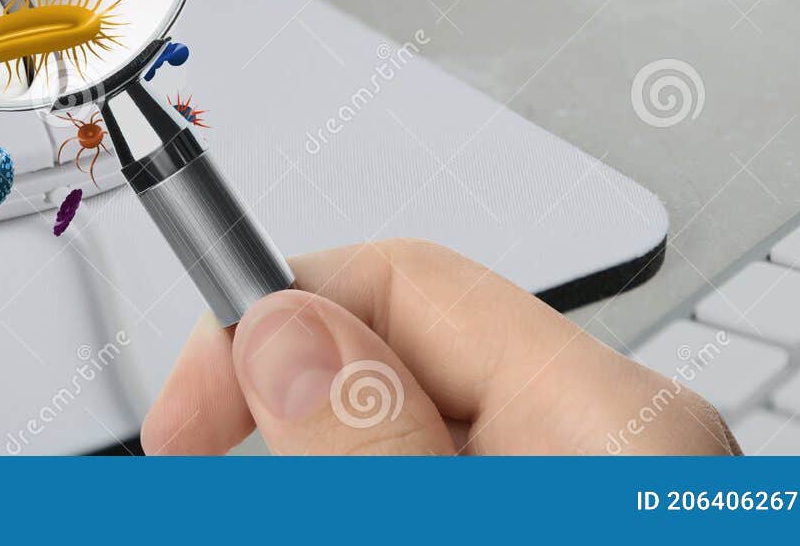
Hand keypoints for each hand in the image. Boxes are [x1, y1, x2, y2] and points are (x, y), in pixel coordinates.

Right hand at [142, 239, 738, 454]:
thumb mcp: (455, 529)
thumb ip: (372, 447)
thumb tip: (284, 329)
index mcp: (610, 418)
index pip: (403, 279)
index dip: (267, 322)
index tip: (183, 416)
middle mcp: (616, 437)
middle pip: (400, 352)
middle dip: (285, 403)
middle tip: (207, 464)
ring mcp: (596, 480)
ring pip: (412, 420)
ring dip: (322, 457)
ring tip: (266, 478)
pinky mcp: (583, 507)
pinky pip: (450, 462)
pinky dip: (381, 478)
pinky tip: (350, 494)